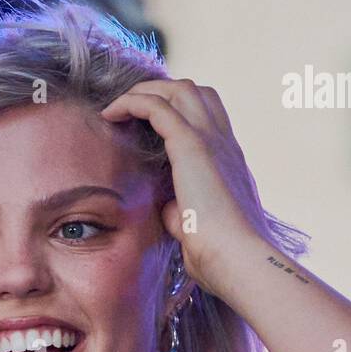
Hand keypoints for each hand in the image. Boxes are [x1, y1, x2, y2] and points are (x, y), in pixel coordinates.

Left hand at [99, 79, 271, 302]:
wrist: (239, 260)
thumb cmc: (221, 257)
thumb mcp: (197, 230)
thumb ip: (181, 213)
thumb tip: (167, 208)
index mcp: (229, 163)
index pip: (207, 118)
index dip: (178, 113)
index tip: (147, 126)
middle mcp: (224, 144)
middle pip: (194, 93)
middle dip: (159, 92)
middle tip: (128, 110)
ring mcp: (211, 140)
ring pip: (177, 90)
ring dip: (143, 92)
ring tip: (116, 107)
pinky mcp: (192, 146)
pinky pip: (157, 106)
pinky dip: (132, 103)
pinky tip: (111, 114)